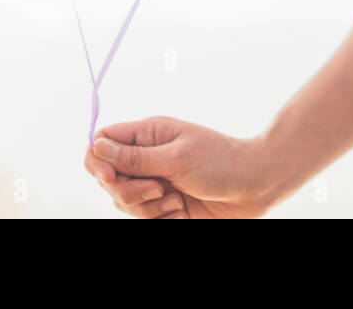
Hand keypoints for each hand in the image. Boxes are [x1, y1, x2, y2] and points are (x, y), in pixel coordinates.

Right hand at [84, 116, 271, 218]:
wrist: (256, 187)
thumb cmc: (222, 163)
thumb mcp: (176, 158)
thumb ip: (134, 157)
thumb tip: (96, 145)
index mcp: (148, 135)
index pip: (101, 143)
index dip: (97, 162)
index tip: (111, 177)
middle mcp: (147, 158)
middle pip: (108, 179)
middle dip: (129, 191)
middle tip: (159, 190)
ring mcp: (155, 183)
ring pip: (124, 203)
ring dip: (148, 208)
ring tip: (177, 201)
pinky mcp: (164, 206)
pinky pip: (144, 219)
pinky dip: (160, 219)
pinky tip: (182, 212)